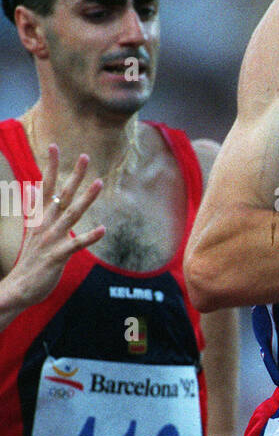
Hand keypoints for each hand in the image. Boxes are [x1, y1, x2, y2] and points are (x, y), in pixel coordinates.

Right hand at [9, 145, 104, 307]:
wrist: (18, 289)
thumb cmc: (31, 262)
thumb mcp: (32, 232)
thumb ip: (35, 212)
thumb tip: (31, 191)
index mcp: (39, 219)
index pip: (45, 187)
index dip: (51, 167)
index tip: (54, 146)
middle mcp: (45, 225)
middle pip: (61, 195)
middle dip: (74, 175)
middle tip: (85, 156)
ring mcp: (51, 240)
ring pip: (71, 214)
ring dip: (86, 198)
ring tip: (100, 183)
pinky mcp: (56, 257)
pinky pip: (75, 245)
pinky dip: (88, 237)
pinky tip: (103, 229)